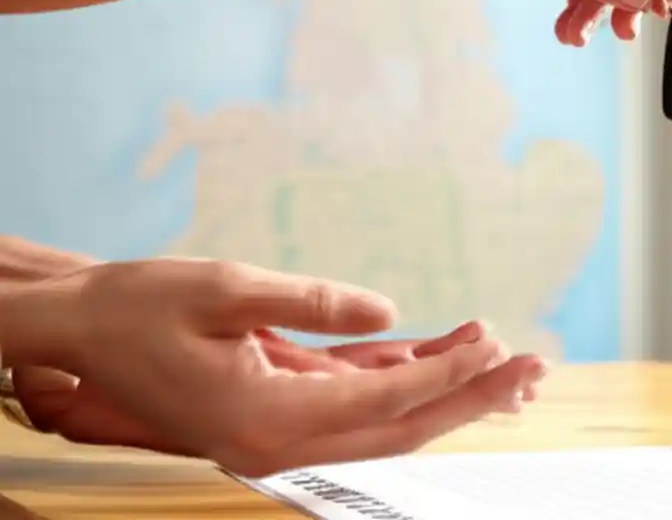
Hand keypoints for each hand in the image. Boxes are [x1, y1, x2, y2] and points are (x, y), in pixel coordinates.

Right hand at [0, 260, 544, 476]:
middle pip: (398, 427)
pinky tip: (446, 347)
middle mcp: (277, 440)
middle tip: (531, 368)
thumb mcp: (225, 288)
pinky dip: (403, 375)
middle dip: (468, 398)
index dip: (442, 374)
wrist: (81, 330)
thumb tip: (389, 312)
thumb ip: (313, 303)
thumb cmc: (139, 307)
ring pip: (384, 419)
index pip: (380, 401)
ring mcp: (280, 431)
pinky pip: (356, 398)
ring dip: (445, 388)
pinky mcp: (280, 410)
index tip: (494, 348)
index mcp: (264, 418)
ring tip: (504, 354)